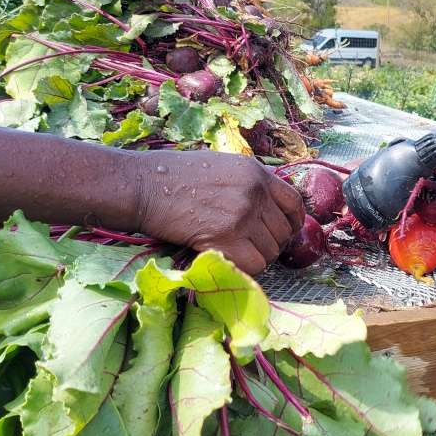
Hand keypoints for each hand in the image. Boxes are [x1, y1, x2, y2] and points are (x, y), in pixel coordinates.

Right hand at [133, 150, 304, 275]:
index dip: (293, 223)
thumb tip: (266, 209)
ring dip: (255, 258)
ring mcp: (242, 214)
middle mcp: (254, 191)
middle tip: (249, 248)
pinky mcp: (225, 237)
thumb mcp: (220, 166)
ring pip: (269, 252)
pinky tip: (225, 259)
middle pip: (283, 232)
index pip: (293, 202)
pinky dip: (243, 268)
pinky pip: (252, 265)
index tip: (285, 232)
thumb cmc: (171, 176)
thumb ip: (246, 184)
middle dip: (270, 245)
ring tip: (232, 252)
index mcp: (255, 172)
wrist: (141, 186)